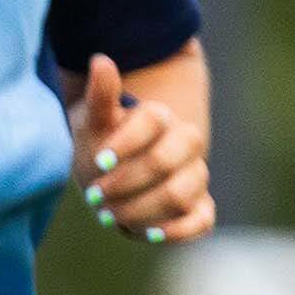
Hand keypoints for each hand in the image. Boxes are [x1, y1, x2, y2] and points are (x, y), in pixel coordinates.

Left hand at [70, 54, 213, 246]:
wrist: (110, 170)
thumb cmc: (99, 140)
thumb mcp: (91, 118)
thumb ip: (99, 95)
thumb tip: (101, 60)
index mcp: (159, 118)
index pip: (154, 122)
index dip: (126, 143)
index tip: (98, 161)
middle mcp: (184, 145)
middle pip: (167, 161)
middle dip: (127, 181)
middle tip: (94, 195)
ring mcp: (195, 175)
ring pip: (181, 192)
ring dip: (141, 208)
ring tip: (108, 214)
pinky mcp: (199, 207)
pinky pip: (202, 221)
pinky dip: (177, 231)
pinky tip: (146, 234)